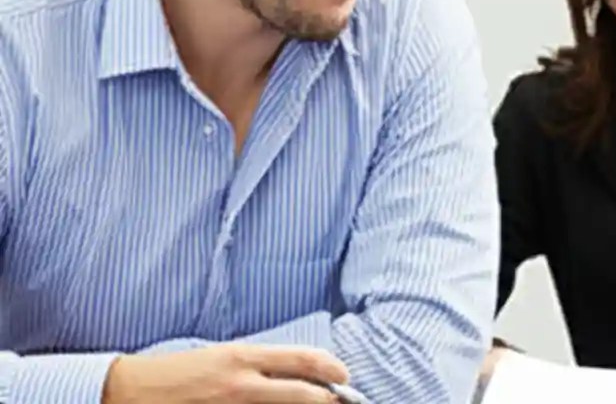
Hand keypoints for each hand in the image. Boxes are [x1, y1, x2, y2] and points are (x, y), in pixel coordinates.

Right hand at [102, 343, 348, 402]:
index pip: (304, 360)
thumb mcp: (223, 358)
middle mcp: (241, 384)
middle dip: (329, 400)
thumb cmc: (179, 373)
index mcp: (242, 358)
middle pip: (306, 395)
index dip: (333, 369)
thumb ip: (261, 366)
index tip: (345, 377)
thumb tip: (302, 375)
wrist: (129, 392)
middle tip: (339, 401)